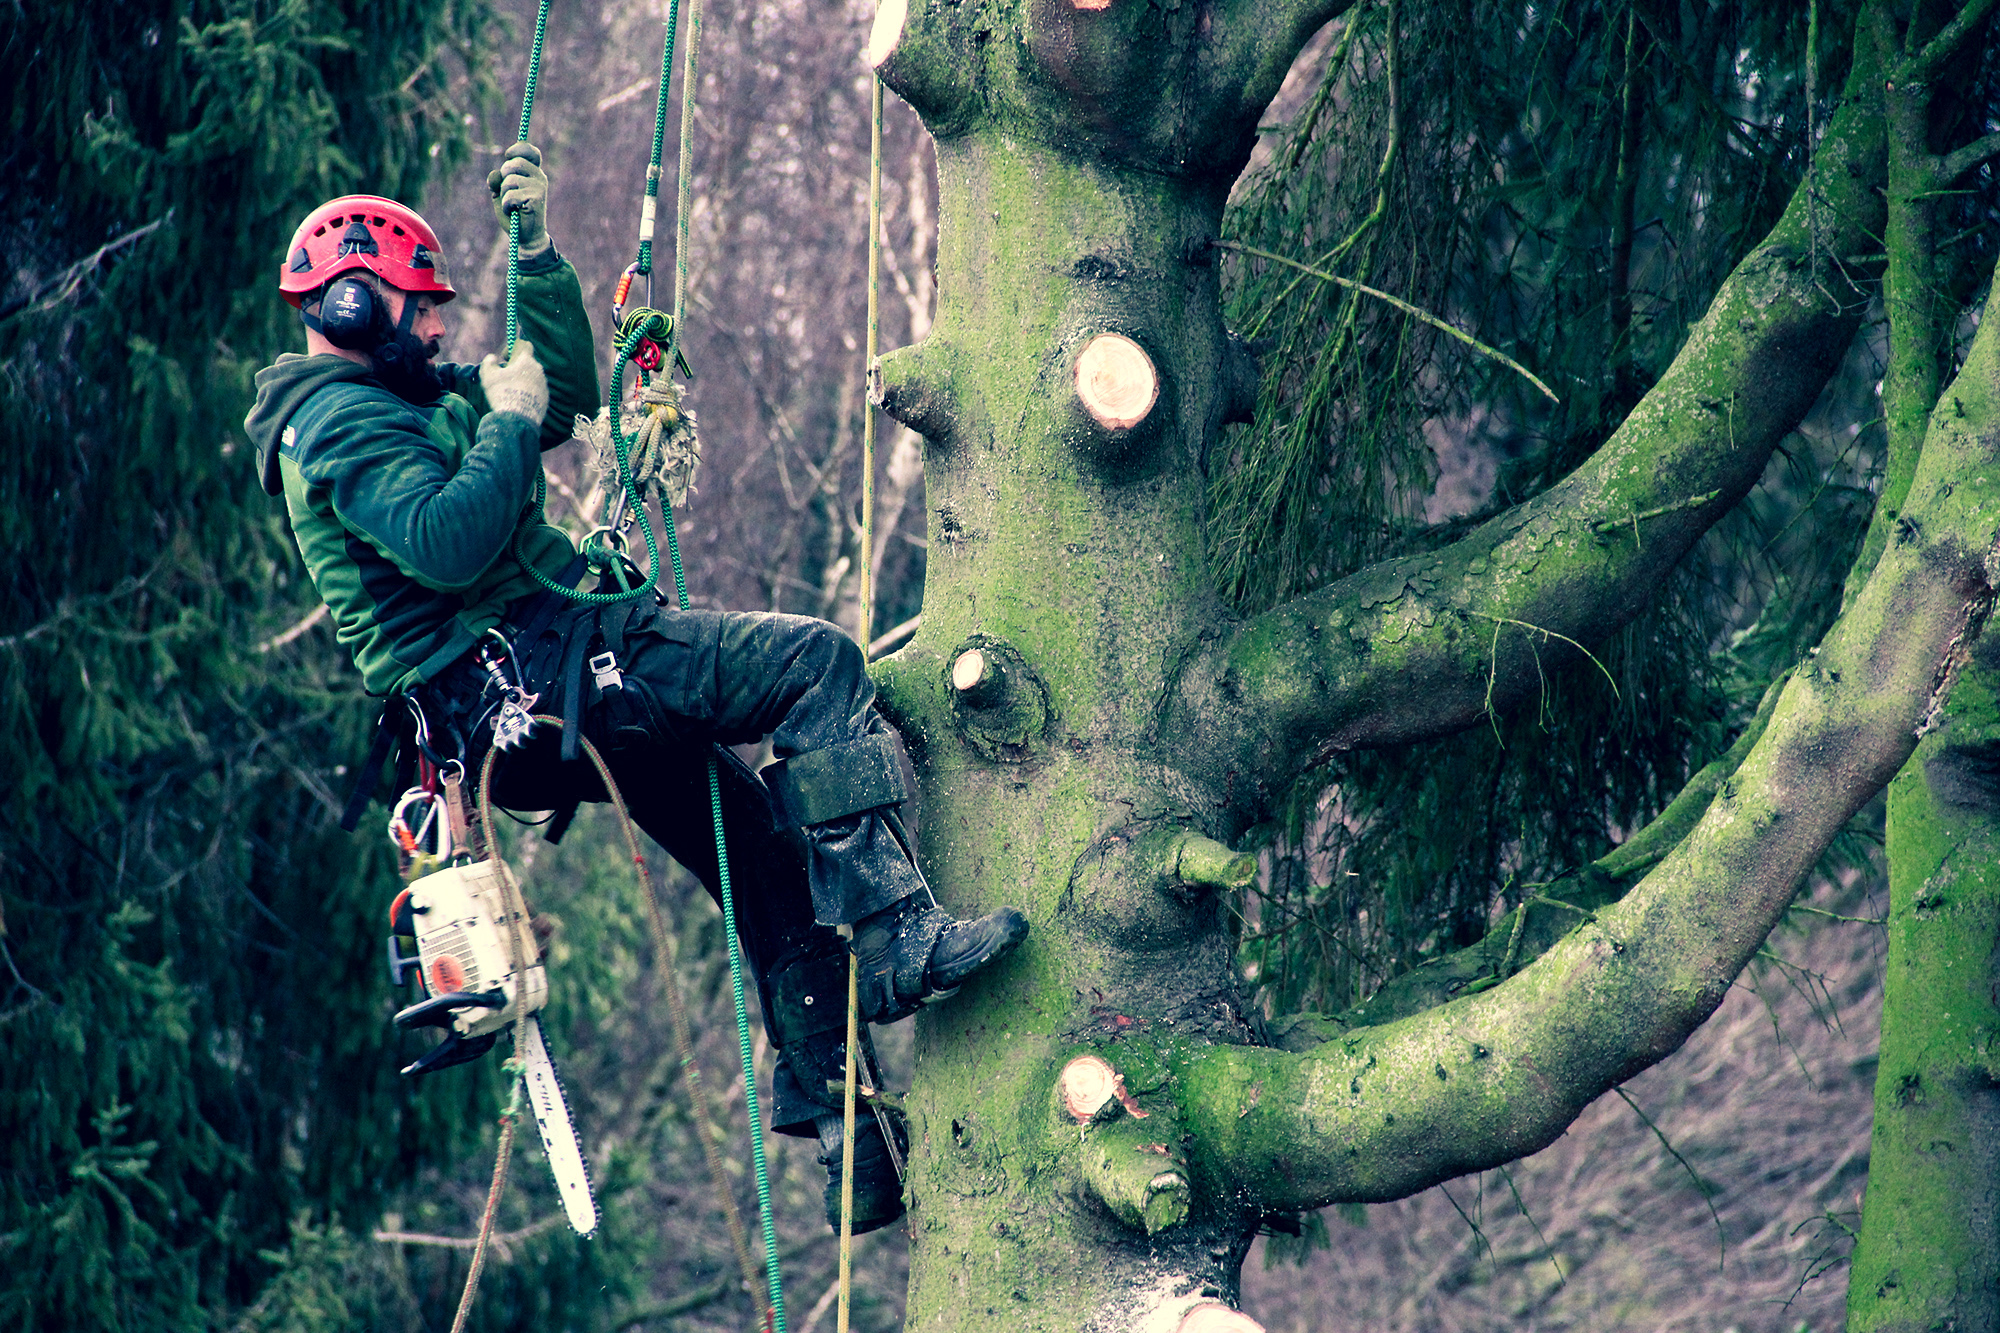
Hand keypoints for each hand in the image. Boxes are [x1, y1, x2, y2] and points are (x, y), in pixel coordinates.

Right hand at [479, 340, 547, 425]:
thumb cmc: (502, 393)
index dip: (512, 348)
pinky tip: (518, 401)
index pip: (524, 344)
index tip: (504, 359)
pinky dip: (528, 392)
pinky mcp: (546, 398)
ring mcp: (544, 384)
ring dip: (522, 380)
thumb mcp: (488, 375)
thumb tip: (493, 357)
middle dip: (516, 367)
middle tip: (504, 377)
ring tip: (510, 391)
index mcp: (526, 360)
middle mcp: (539, 370)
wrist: (517, 419)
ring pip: (532, 377)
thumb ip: (489, 361)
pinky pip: (536, 390)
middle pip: (527, 362)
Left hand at [487, 141, 549, 255]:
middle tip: (508, 192)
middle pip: (513, 164)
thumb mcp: (501, 193)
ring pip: (509, 181)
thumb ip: (497, 181)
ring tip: (511, 205)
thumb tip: (495, 174)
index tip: (508, 155)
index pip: (530, 151)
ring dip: (504, 195)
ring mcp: (539, 187)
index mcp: (534, 172)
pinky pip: (510, 196)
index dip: (518, 149)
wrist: (526, 236)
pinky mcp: (536, 199)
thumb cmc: (514, 213)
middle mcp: (539, 177)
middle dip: (504, 178)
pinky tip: (513, 212)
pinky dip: (506, 206)